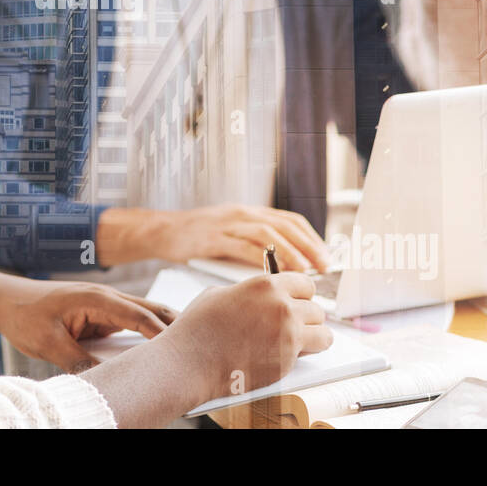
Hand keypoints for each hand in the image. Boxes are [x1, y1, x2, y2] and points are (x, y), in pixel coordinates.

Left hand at [0, 278, 176, 372]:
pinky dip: (143, 337)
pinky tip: (152, 355)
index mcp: (96, 299)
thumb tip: (104, 381)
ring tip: (183, 352)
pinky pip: (128, 325)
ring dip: (161, 331)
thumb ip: (78, 361)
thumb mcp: (49, 344)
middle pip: (149, 310)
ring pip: (142, 317)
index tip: (182, 349)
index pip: (138, 315)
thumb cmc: (25, 316)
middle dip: (174, 326)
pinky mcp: (98, 316)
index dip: (162, 333)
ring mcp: (103, 306)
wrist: (6, 301)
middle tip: (198, 346)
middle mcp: (105, 299)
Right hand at [97, 205, 330, 272]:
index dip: (311, 237)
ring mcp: (228, 224)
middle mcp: (242, 213)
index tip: (325, 256)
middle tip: (324, 266)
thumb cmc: (196, 239)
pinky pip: (242, 246)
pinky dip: (261, 259)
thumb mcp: (229, 235)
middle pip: (284, 225)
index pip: (289, 220)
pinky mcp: (213, 237)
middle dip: (308, 245)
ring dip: (291, 251)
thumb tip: (284, 269)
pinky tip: (273, 273)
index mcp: (249, 212)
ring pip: (268, 233)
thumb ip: (252, 245)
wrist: (161, 231)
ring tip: (306, 270)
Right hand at [158, 273, 331, 399]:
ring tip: (298, 342)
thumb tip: (260, 297)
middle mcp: (282, 307)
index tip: (298, 301)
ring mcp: (288, 335)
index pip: (305, 283)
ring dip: (312, 337)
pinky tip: (282, 354)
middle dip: (306, 318)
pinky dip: (301, 356)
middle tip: (292, 325)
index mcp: (266, 285)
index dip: (301, 294)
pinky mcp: (287, 361)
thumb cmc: (198, 328)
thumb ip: (249, 293)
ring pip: (323, 333)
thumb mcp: (221, 294)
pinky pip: (309, 355)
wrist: (190, 361)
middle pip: (316, 309)